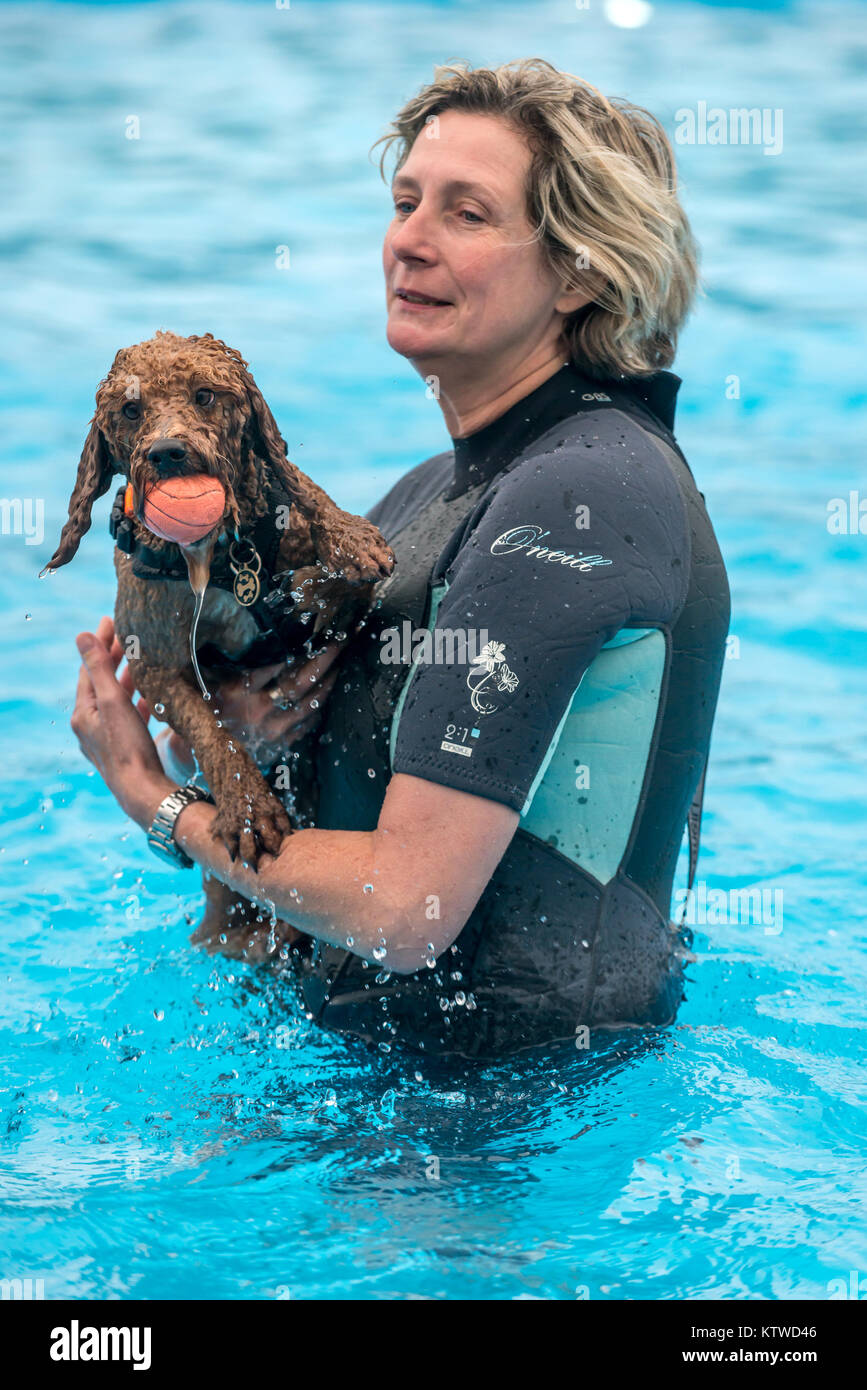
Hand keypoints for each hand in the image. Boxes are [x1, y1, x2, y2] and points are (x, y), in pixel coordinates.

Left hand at [72, 616, 175, 828]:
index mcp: (83, 713)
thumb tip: (82, 635)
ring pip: (115, 701)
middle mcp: (90, 726)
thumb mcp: (112, 701)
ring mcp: (107, 738)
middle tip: (127, 635)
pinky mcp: (124, 749)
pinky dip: (137, 702)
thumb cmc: (126, 747)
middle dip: (113, 659)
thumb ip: (99, 667)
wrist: (142, 791)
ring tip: (140, 661)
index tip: (111, 622)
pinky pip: (128, 718)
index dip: (99, 644)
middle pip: (101, 684)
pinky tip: (150, 697)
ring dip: (126, 679)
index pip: (89, 669)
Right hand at [141, 640, 344, 772]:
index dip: (296, 650)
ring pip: (309, 704)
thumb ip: (224, 661)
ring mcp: (272, 730)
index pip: (273, 665)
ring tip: (339, 665)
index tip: (313, 634)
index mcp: (236, 691)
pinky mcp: (281, 746)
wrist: (204, 755)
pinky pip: (307, 724)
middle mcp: (257, 710)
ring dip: (328, 684)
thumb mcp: (206, 681)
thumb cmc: (203, 709)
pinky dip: (318, 708)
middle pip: (299, 683)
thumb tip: (238, 629)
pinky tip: (325, 693)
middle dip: (322, 661)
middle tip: (338, 643)